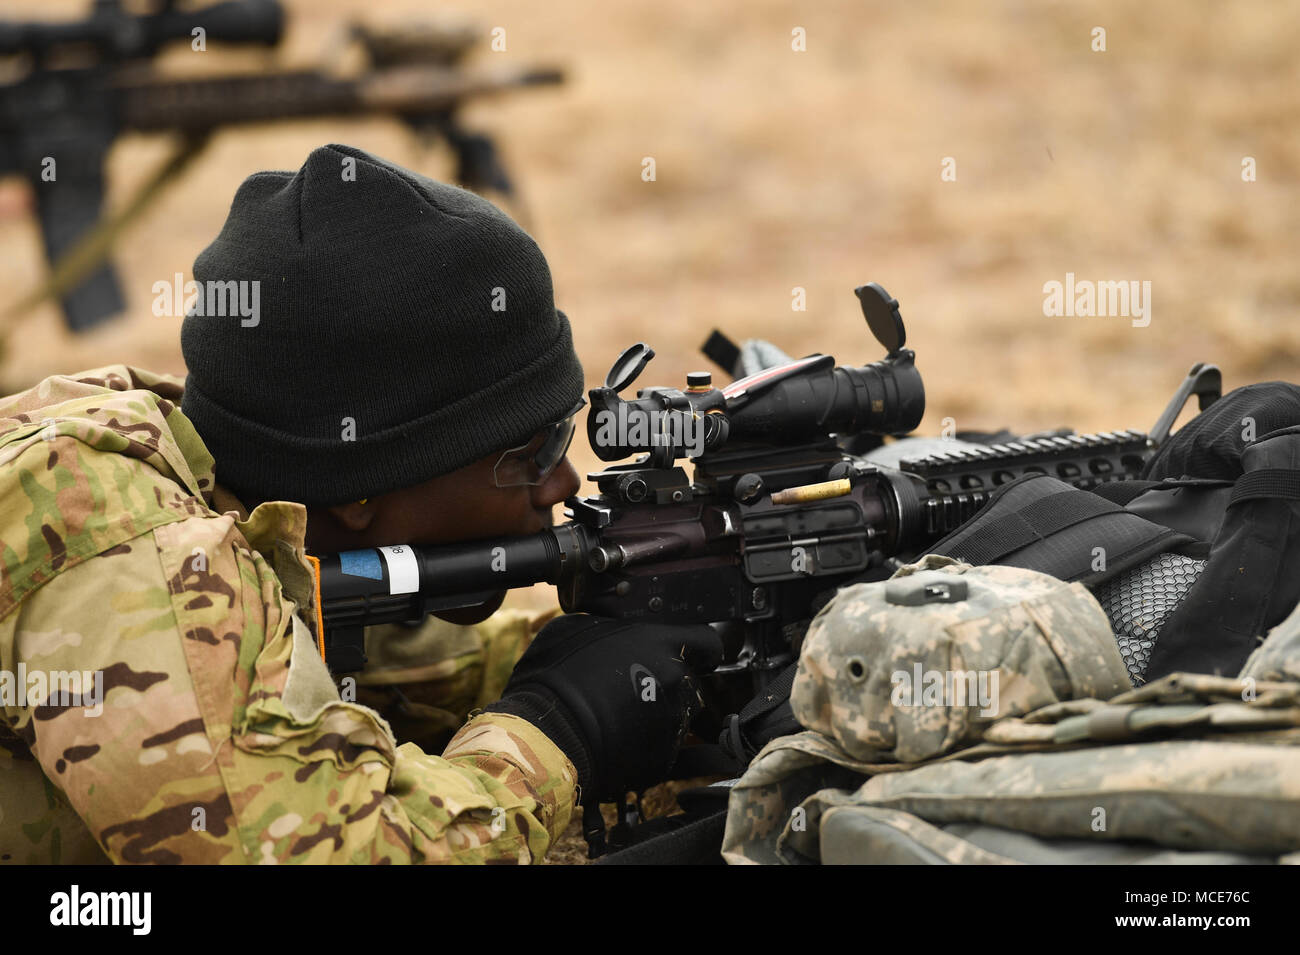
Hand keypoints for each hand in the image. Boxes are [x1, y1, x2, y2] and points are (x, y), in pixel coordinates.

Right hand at [486, 614, 722, 800]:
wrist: (546, 735)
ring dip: (659, 715)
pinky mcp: (664, 759)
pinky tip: (616, 740)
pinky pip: (662, 748)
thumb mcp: (576, 628)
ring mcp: (674, 722)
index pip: (707, 642)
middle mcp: (676, 681)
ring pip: (679, 716)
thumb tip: (611, 628)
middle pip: (692, 682)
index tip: (693, 655)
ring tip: (620, 717)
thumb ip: (611, 627)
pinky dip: (645, 746)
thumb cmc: (555, 678)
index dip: (701, 649)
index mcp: (660, 643)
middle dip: (671, 685)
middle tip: (636, 689)